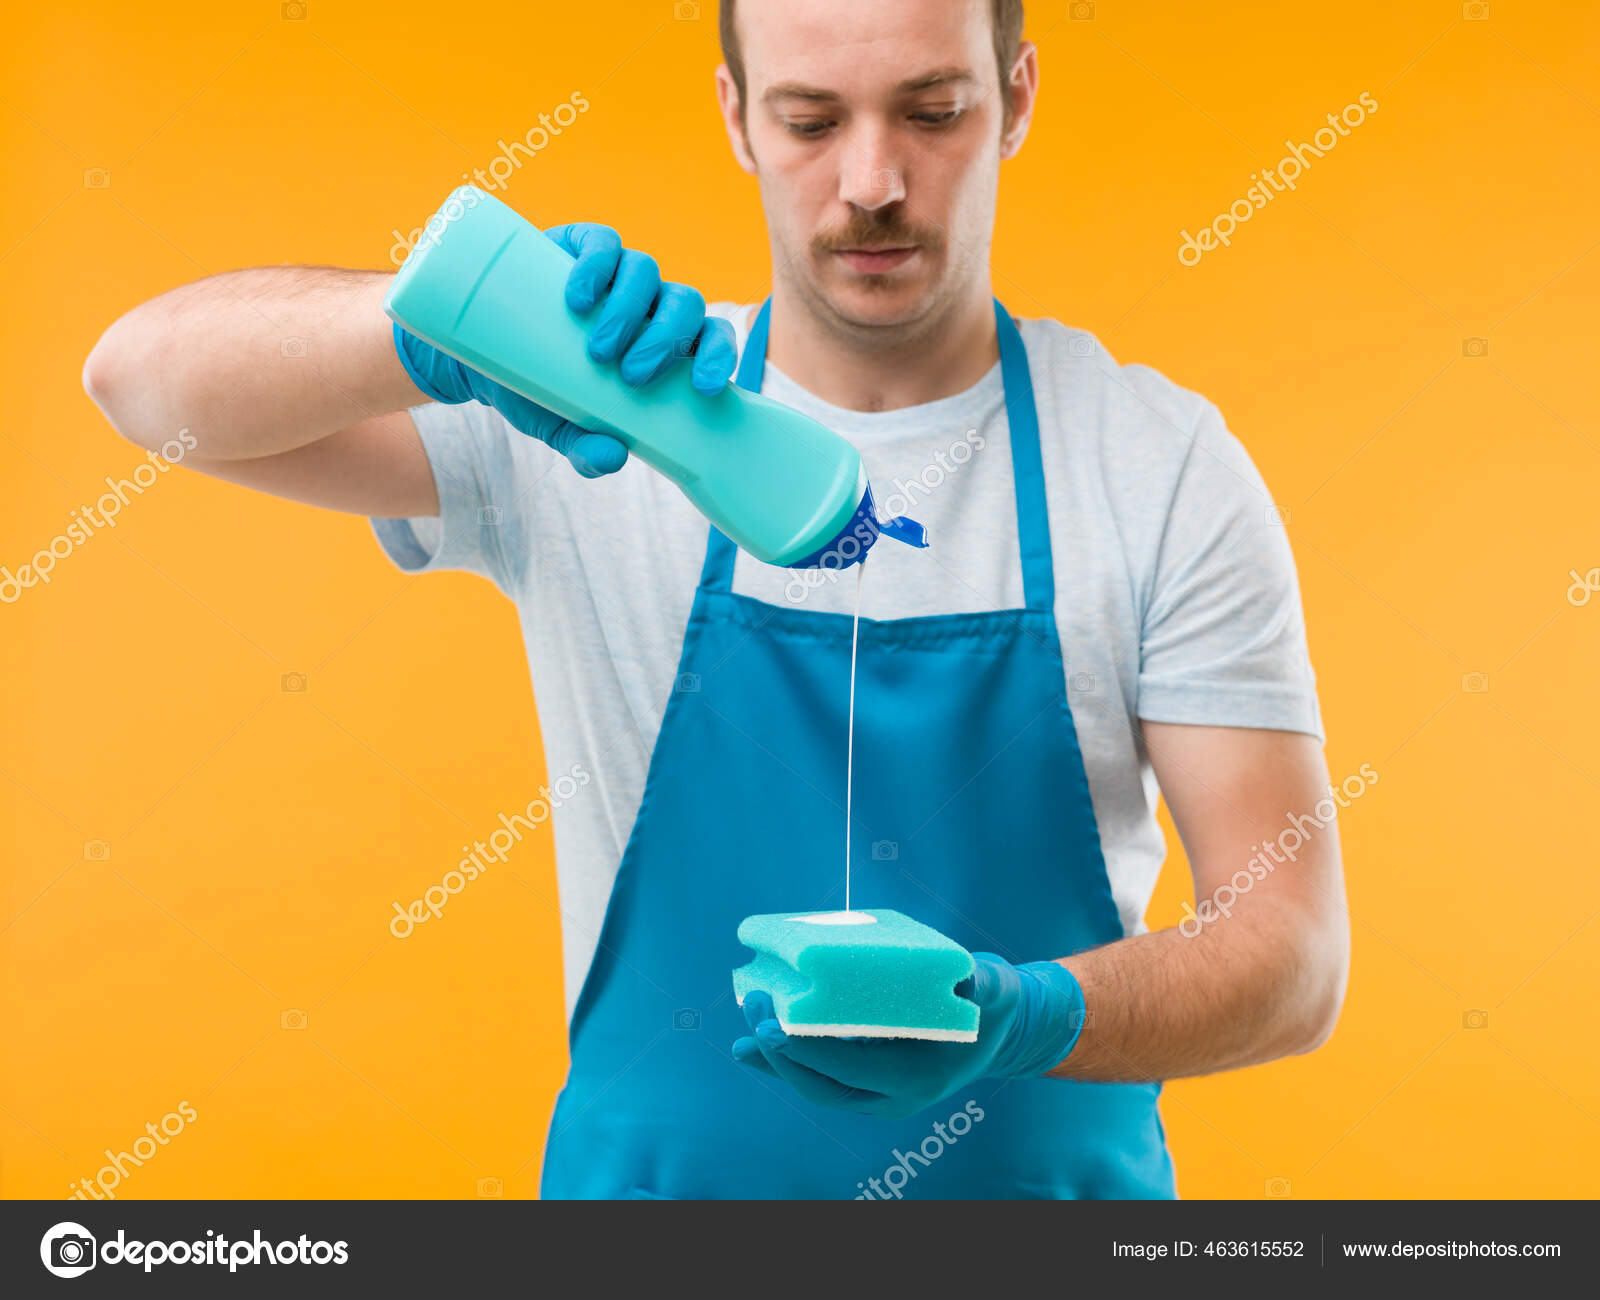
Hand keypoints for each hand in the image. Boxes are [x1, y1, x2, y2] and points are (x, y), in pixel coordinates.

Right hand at [392, 222, 736, 477]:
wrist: (481, 360)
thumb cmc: (538, 394)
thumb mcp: (561, 429)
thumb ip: (587, 451)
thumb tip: (615, 457)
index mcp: (665, 345)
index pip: (711, 339)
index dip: (719, 355)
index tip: (704, 386)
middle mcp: (649, 304)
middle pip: (684, 305)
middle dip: (665, 340)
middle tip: (631, 376)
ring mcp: (616, 273)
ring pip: (646, 271)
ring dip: (631, 309)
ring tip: (598, 351)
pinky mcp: (579, 247)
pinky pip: (604, 244)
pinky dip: (599, 265)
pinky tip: (581, 297)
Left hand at [732, 954, 1088, 1119]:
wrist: (998, 1030)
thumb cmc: (992, 1002)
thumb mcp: (993, 988)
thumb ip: (981, 982)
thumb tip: (964, 975)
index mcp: (919, 1079)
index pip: (852, 1069)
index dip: (810, 1050)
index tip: (775, 1025)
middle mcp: (893, 1097)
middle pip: (823, 1086)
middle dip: (782, 1055)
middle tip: (755, 1013)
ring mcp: (877, 1093)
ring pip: (816, 1085)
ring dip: (776, 1062)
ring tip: (741, 1039)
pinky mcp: (866, 1079)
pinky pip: (819, 1075)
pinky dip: (787, 1060)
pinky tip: (754, 1043)